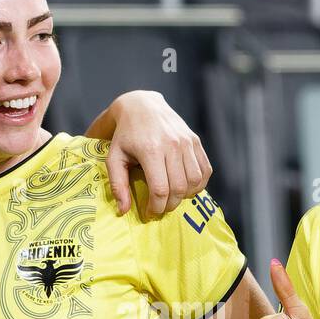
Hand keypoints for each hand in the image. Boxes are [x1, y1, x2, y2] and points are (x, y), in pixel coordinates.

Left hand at [105, 90, 211, 216]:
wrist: (142, 106)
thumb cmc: (125, 135)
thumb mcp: (114, 157)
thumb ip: (117, 184)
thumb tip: (124, 210)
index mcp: (150, 150)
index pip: (160, 189)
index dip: (156, 207)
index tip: (149, 213)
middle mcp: (172, 145)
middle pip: (179, 188)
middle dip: (170, 205)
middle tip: (160, 207)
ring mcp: (187, 142)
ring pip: (195, 181)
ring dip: (185, 196)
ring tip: (173, 198)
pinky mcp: (195, 141)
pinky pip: (205, 170)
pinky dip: (199, 184)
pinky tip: (186, 187)